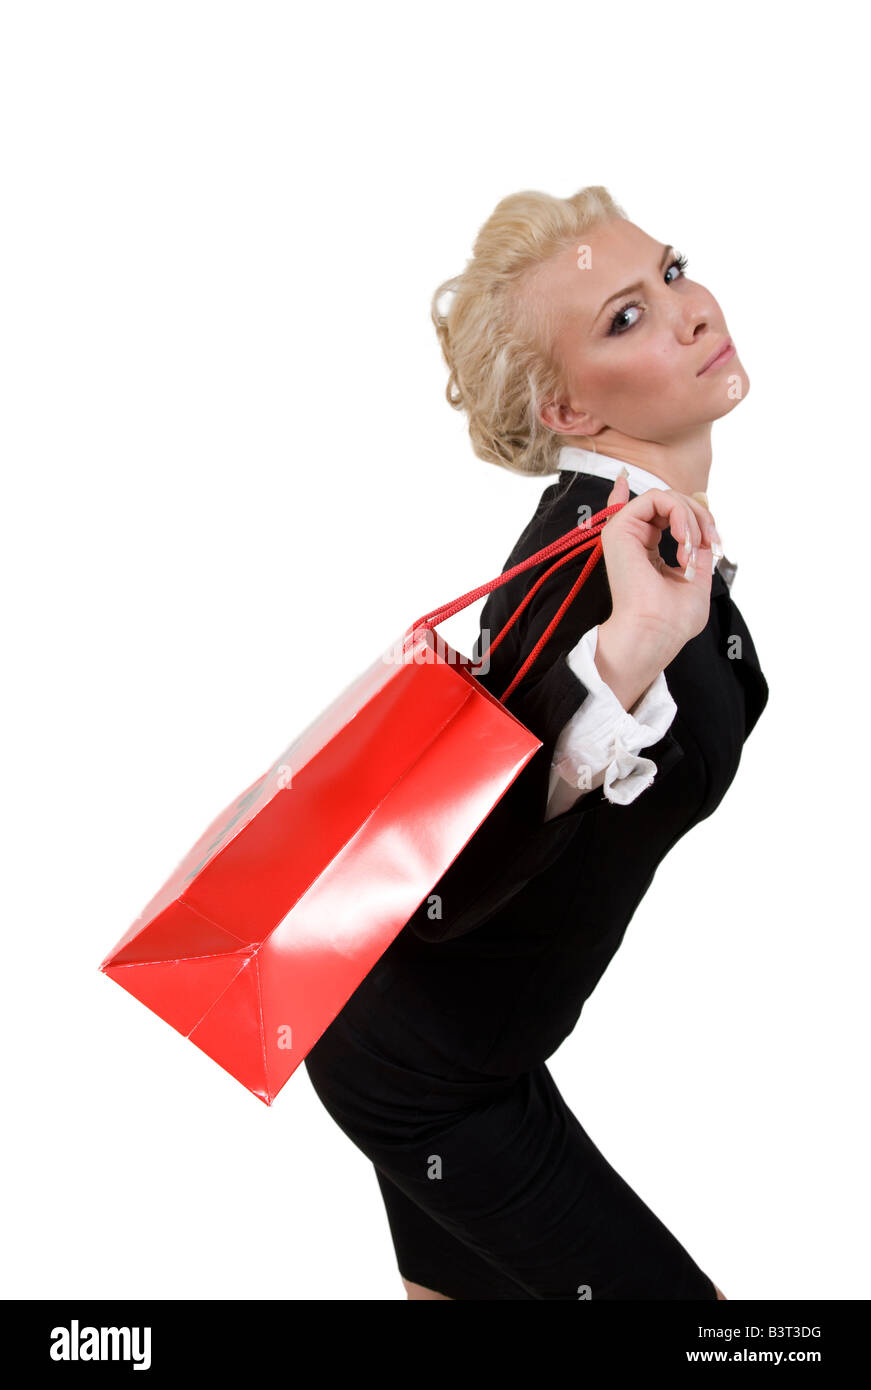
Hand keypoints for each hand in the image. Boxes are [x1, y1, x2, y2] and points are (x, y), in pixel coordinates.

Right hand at [592, 474, 719, 704]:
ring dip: (691, 518)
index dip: (694, 512)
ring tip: (693, 548)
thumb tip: (704, 525)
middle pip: (673, 503)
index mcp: (647, 551)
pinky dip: (679, 513)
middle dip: (702, 518)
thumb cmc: (673, 619)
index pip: (661, 512)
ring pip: (667, 498)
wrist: (656, 632)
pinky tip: (683, 540)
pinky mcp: (620, 527)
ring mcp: (625, 532)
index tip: (715, 541)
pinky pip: (656, 498)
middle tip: (711, 545)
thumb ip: (699, 549)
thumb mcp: (698, 578)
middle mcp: (634, 540)